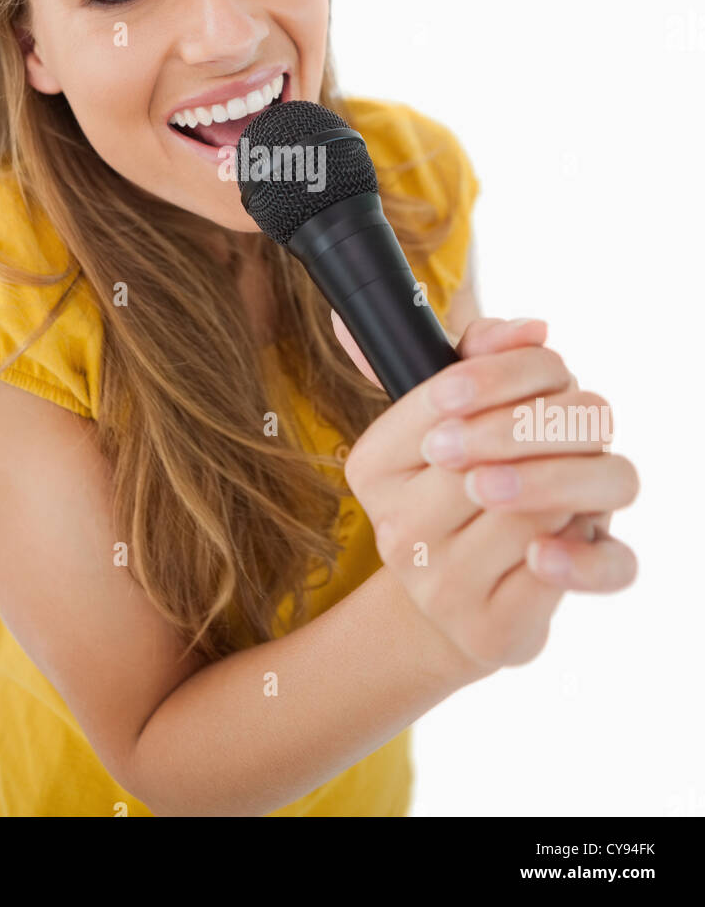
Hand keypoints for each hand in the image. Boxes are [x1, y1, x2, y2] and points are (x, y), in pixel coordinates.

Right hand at [332, 311, 638, 669]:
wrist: (455, 604)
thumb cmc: (459, 491)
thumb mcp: (451, 417)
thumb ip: (477, 356)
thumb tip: (531, 329)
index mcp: (373, 465)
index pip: (446, 394)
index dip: (511, 375)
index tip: (543, 371)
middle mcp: (396, 528)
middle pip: (505, 452)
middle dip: (557, 429)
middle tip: (576, 426)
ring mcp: (441, 585)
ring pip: (543, 508)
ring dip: (574, 486)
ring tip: (570, 483)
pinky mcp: (494, 629)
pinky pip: (569, 569)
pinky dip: (587, 544)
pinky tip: (573, 532)